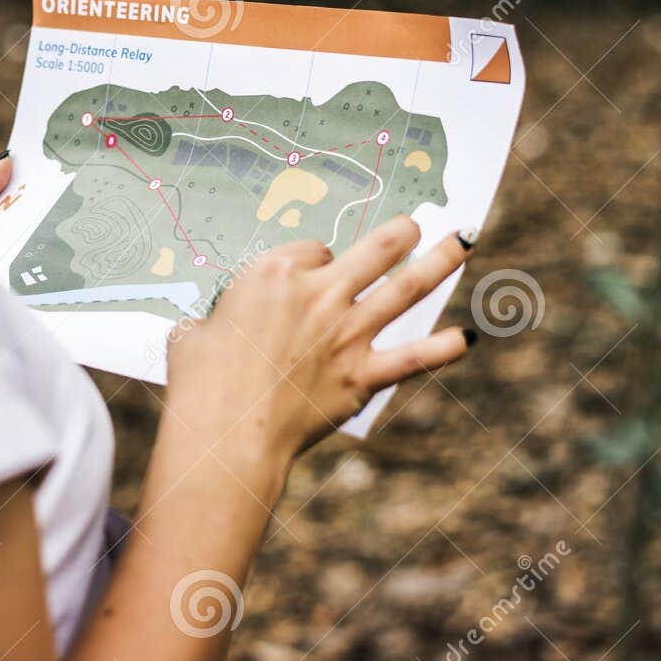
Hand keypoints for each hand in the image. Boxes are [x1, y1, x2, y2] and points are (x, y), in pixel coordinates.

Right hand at [163, 217, 474, 476]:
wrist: (227, 433)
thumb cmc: (200, 381)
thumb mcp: (195, 332)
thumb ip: (218, 320)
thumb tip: (217, 330)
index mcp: (277, 272)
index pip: (313, 249)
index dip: (314, 260)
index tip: (312, 272)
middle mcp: (321, 294)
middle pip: (376, 250)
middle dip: (400, 235)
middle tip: (414, 227)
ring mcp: (347, 334)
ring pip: (405, 289)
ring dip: (440, 262)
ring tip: (463, 243)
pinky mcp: (361, 376)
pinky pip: (413, 357)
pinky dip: (443, 348)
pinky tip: (466, 339)